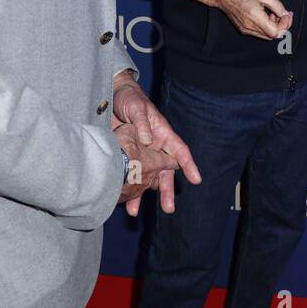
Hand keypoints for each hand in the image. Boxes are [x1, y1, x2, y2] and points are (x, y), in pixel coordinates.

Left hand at [112, 73, 202, 214]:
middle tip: (169, 208)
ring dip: (141, 194)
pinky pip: (128, 174)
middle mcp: (154, 147)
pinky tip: (120, 200)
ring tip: (135, 211)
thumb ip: (143, 123)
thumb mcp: (137, 108)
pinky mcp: (124, 155)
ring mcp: (139, 153)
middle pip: (163, 171)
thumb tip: (148, 141)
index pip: (180, 152)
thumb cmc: (130, 99)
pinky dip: (125, 186)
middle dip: (166, 190)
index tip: (196, 179)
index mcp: (163, 134)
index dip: (189, 165)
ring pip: (145, 177)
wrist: (111, 96)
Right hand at [163, 0, 291, 39]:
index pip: (276, 32)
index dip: (285, 25)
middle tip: (283, 12)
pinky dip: (266, 25)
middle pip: (272, 35)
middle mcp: (250, 27)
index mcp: (255, 18)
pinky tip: (266, 14)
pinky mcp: (243, 28)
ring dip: (274, 25)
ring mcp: (246, 29)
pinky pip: (259, 32)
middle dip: (281, 25)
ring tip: (274, 12)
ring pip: (266, 35)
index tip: (287, 14)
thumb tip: (285, 14)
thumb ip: (276, 5)